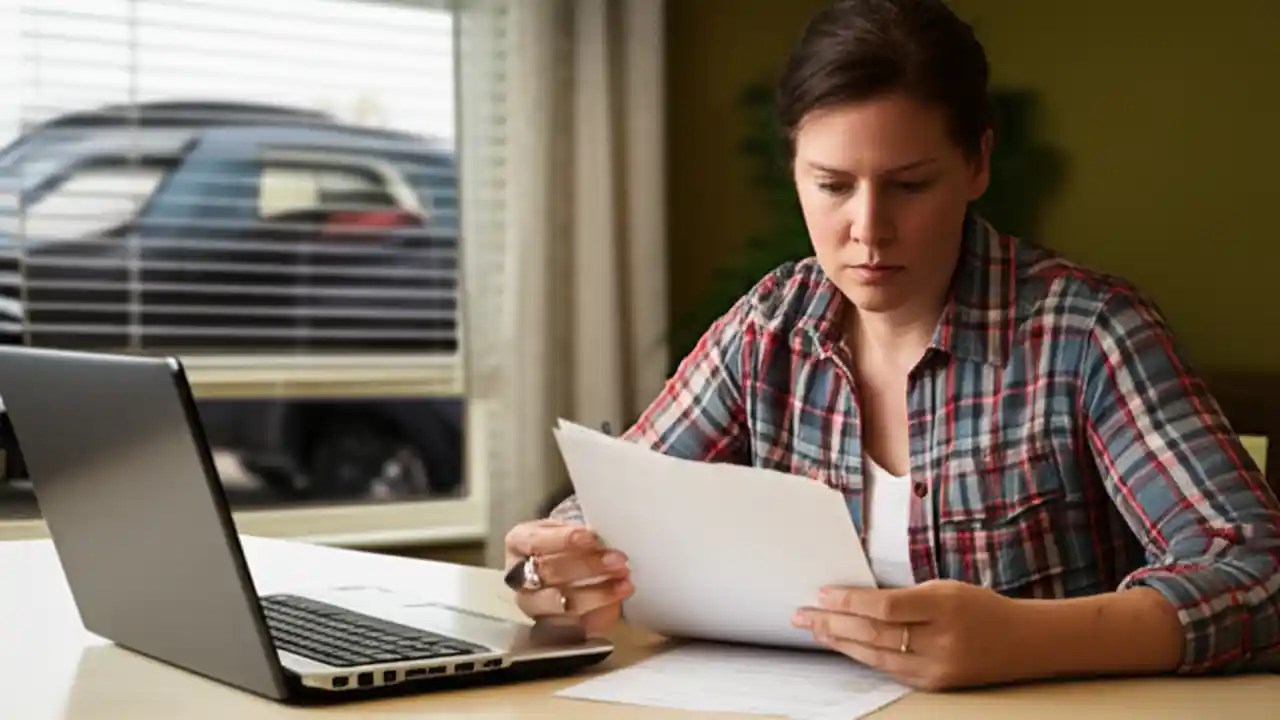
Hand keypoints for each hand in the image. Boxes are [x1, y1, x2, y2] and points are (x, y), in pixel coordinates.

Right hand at [504, 519, 633, 635]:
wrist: (564, 566)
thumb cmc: (565, 543)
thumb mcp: (567, 528)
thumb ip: (581, 534)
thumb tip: (604, 542)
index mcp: (518, 543)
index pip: (535, 541)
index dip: (563, 540)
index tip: (592, 537)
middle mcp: (519, 578)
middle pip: (549, 573)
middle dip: (587, 566)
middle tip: (618, 560)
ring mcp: (533, 607)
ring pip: (562, 604)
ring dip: (598, 593)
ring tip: (625, 583)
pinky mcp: (552, 628)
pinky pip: (577, 626)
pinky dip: (600, 614)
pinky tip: (618, 604)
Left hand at [792, 579, 1026, 690]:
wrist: (1023, 643)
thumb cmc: (980, 607)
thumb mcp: (945, 589)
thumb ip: (904, 596)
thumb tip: (855, 600)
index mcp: (944, 607)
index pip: (885, 607)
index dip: (849, 601)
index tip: (822, 594)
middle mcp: (940, 641)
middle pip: (874, 633)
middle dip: (832, 623)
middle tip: (802, 614)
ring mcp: (937, 668)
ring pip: (875, 656)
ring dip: (839, 642)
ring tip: (814, 630)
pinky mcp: (934, 684)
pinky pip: (889, 670)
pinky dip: (863, 656)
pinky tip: (843, 646)